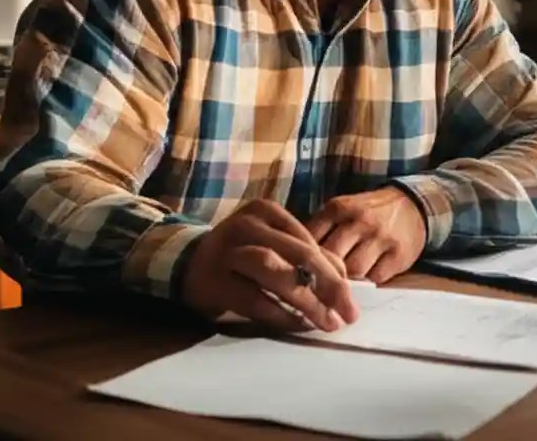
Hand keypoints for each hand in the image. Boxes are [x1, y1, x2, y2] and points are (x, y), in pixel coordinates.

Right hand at [180, 200, 358, 331]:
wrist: (185, 265)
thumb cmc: (241, 255)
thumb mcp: (272, 244)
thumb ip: (306, 256)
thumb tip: (346, 279)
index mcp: (265, 211)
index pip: (309, 240)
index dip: (334, 269)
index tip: (351, 297)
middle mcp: (246, 225)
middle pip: (297, 253)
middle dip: (328, 284)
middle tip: (348, 313)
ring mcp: (227, 251)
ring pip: (274, 271)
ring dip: (305, 299)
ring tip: (326, 322)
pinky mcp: (213, 281)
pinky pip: (253, 300)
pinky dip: (279, 314)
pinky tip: (297, 325)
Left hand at [306, 186, 426, 283]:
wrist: (412, 205)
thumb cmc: (368, 212)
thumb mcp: (342, 209)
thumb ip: (321, 230)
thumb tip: (294, 258)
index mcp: (340, 208)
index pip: (311, 238)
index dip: (303, 258)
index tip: (298, 271)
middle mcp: (361, 220)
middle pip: (332, 257)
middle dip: (323, 274)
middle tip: (317, 286)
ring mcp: (382, 238)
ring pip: (354, 270)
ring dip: (346, 282)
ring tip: (340, 287)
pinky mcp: (399, 255)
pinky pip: (376, 278)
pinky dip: (367, 283)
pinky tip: (363, 281)